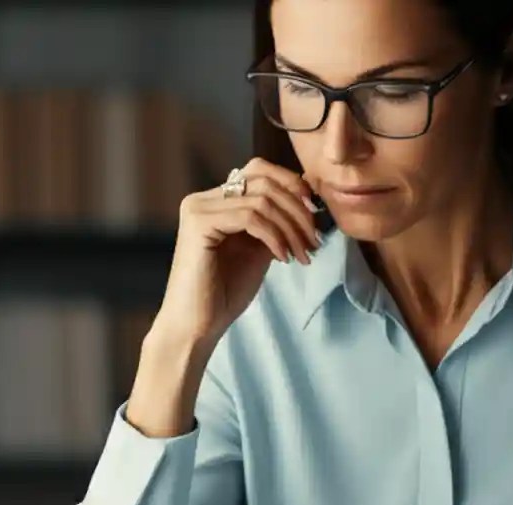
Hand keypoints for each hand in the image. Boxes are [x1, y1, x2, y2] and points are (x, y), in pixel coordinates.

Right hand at [156, 157, 319, 343]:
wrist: (197, 326)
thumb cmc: (225, 293)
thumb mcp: (259, 250)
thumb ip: (275, 223)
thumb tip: (308, 203)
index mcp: (216, 200)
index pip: (259, 170)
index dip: (292, 185)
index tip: (315, 215)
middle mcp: (203, 198)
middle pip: (264, 180)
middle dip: (298, 209)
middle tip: (314, 240)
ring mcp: (198, 208)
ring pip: (261, 199)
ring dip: (291, 228)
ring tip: (303, 255)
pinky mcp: (198, 224)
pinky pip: (250, 217)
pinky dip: (275, 237)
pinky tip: (283, 259)